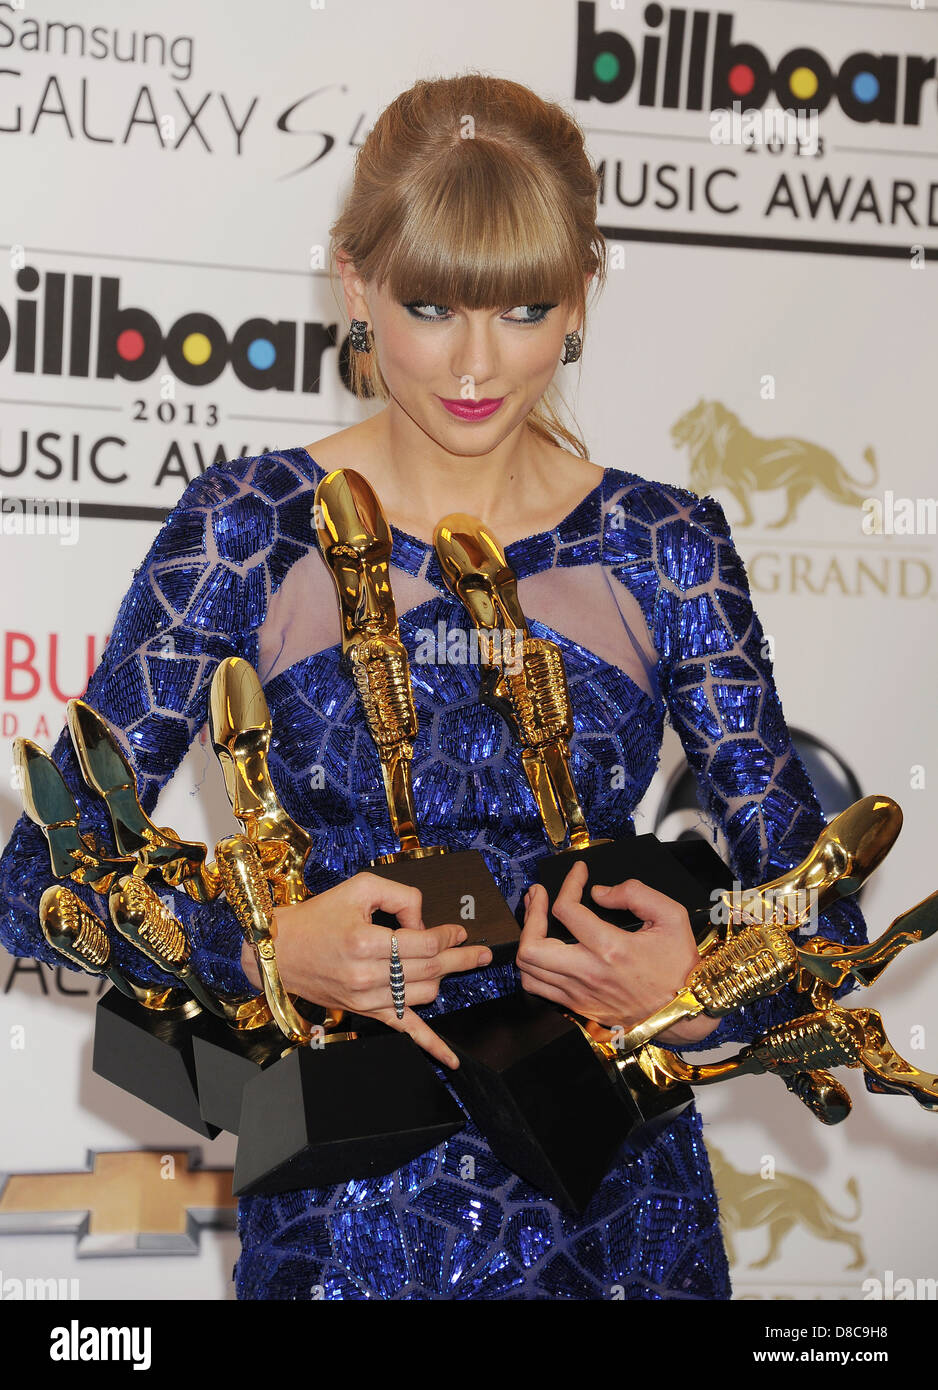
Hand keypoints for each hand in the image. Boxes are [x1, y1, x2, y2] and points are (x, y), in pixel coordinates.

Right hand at [239, 872, 490, 1067]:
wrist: (280, 951)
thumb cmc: (319, 916)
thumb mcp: (359, 888)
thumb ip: (400, 897)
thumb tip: (425, 922)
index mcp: (366, 942)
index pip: (425, 943)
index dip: (448, 935)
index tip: (458, 930)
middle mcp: (368, 975)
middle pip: (431, 969)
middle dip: (462, 958)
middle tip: (483, 952)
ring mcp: (367, 999)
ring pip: (424, 994)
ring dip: (443, 980)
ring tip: (450, 965)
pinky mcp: (365, 1012)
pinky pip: (404, 1030)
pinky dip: (431, 1046)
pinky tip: (452, 1058)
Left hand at [517, 861, 719, 1044]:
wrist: (684, 1011)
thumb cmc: (679, 965)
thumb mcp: (671, 916)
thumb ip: (635, 893)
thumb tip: (600, 892)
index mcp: (612, 949)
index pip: (567, 910)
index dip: (568, 883)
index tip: (578, 873)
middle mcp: (589, 974)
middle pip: (532, 947)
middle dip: (530, 915)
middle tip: (539, 896)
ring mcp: (580, 994)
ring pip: (529, 969)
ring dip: (526, 938)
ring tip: (535, 916)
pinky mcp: (578, 1006)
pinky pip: (538, 988)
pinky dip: (533, 964)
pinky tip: (543, 946)